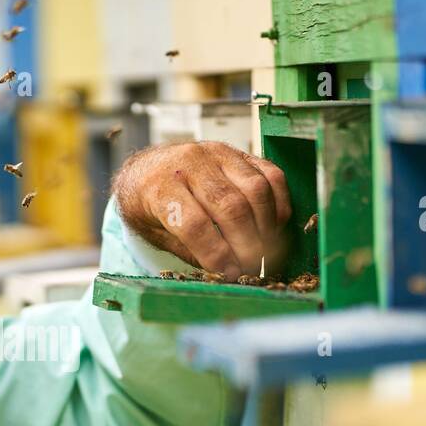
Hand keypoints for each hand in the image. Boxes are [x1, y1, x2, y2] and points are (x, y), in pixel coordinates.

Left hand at [111, 140, 291, 279]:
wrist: (147, 169)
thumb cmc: (149, 205)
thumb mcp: (153, 232)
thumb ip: (188, 250)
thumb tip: (225, 270)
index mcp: (160, 187)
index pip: (194, 224)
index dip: (217, 253)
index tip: (230, 273)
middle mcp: (190, 164)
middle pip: (231, 207)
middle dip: (247, 244)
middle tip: (253, 267)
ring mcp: (218, 154)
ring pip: (255, 189)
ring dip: (266, 225)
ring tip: (266, 250)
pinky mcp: (239, 152)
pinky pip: (271, 175)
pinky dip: (278, 203)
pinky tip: (274, 226)